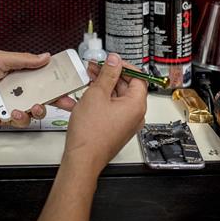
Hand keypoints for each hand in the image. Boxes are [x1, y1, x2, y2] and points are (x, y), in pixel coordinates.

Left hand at [0, 50, 77, 127]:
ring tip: (34, 106)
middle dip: (56, 98)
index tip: (67, 80)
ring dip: (38, 109)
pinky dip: (21, 118)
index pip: (40, 74)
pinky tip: (14, 112)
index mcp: (15, 71)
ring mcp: (10, 103)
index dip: (54, 78)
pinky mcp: (3, 118)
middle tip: (67, 101)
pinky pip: (19, 121)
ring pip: (33, 109)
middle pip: (41, 93)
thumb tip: (45, 56)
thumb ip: (24, 60)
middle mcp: (15, 88)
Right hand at [62, 53, 146, 176]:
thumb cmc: (90, 133)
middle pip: (126, 86)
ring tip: (85, 81)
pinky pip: (109, 109)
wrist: (82, 159)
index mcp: (136, 105)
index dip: (123, 66)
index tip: (110, 61)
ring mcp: (125, 123)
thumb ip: (107, 74)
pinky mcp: (115, 128)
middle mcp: (135, 115)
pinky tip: (81, 98)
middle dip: (108, 75)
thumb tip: (115, 61)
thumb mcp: (97, 94)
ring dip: (101, 87)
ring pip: (115, 98)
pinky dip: (98, 101)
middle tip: (94, 69)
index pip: (138, 77)